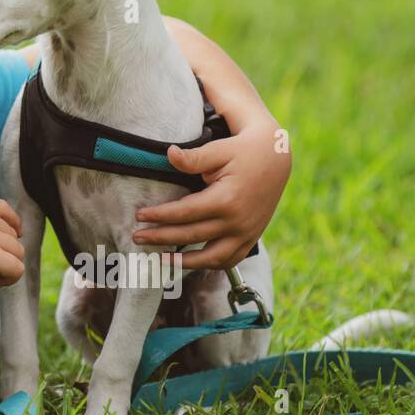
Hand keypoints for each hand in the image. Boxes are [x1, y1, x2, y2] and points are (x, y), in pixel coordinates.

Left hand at [132, 119, 290, 269]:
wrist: (277, 157)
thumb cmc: (243, 150)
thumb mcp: (219, 149)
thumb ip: (193, 158)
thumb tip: (169, 154)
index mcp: (226, 200)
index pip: (184, 214)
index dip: (159, 216)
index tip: (139, 216)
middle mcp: (237, 222)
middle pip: (191, 236)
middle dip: (161, 238)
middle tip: (137, 238)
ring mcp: (246, 233)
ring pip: (211, 258)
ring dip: (184, 262)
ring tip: (160, 259)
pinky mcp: (252, 237)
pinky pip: (230, 260)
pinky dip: (210, 265)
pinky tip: (191, 264)